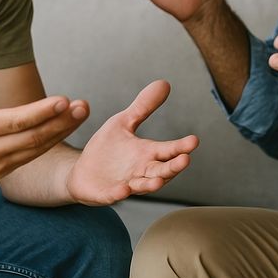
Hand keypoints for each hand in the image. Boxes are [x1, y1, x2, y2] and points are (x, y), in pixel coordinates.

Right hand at [0, 28, 89, 190]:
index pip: (12, 121)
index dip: (40, 112)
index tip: (63, 99)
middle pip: (31, 138)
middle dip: (60, 122)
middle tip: (83, 105)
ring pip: (35, 150)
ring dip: (61, 132)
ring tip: (81, 113)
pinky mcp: (0, 174)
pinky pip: (31, 158)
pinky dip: (50, 143)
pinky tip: (66, 127)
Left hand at [66, 80, 198, 204]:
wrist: (82, 171)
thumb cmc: (108, 148)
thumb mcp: (123, 122)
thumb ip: (143, 107)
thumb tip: (165, 83)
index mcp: (147, 153)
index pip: (168, 150)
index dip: (180, 146)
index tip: (194, 140)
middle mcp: (141, 171)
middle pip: (162, 170)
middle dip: (173, 167)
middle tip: (185, 160)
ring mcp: (126, 184)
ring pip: (143, 186)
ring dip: (151, 185)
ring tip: (159, 181)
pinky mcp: (108, 193)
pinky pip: (115, 195)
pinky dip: (119, 193)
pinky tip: (124, 189)